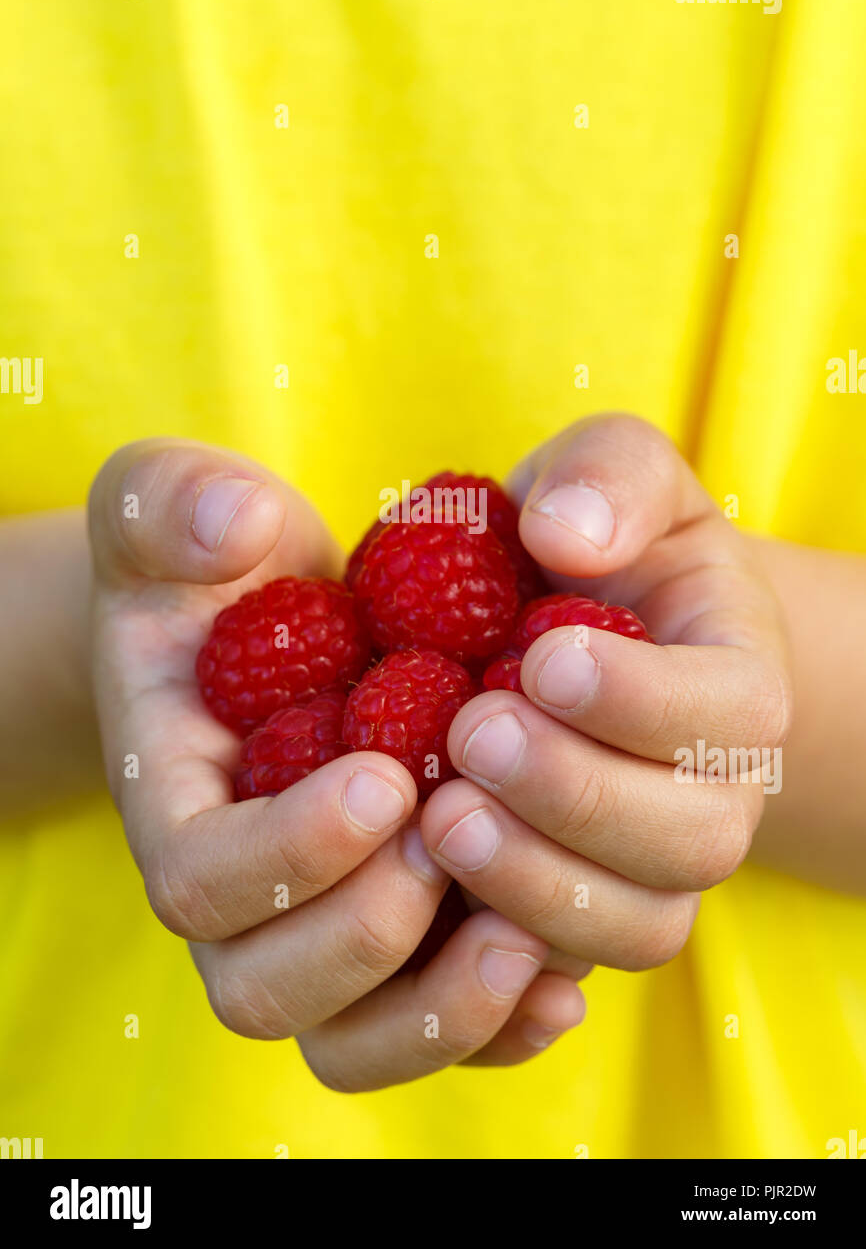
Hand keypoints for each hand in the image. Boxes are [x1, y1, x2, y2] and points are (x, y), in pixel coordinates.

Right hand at [88, 438, 586, 1090]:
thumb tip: (236, 527)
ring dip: (441, 1008)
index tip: (385, 775)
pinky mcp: (402, 934)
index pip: (198, 881)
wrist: (268, 606)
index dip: (288, 852)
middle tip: (452, 835)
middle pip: (267, 991)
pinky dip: (497, 1028)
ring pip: (354, 1041)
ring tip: (523, 934)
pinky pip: (433, 1033)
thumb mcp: (175, 499)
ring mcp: (321, 920)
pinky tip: (558, 973)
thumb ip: (181, 500)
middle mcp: (241, 887)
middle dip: (366, 935)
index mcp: (175, 795)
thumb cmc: (215, 554)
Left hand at [421, 414, 792, 970]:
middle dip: (579, 797)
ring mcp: (649, 871)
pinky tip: (430, 907)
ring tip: (438, 817)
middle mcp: (715, 796)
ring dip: (536, 884)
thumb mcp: (616, 476)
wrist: (581, 630)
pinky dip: (499, 962)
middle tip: (472, 737)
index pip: (729, 715)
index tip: (540, 658)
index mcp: (739, 687)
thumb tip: (566, 534)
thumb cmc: (602, 546)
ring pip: (634, 927)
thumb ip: (608, 481)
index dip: (641, 699)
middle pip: (690, 842)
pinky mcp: (578, 917)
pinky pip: (559, 974)